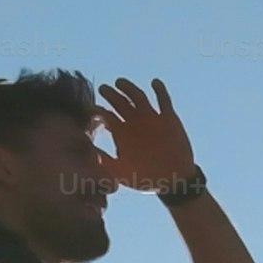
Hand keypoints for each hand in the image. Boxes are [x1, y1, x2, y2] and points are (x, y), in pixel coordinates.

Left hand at [93, 77, 196, 191]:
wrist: (173, 180)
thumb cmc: (145, 177)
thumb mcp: (121, 173)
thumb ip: (106, 162)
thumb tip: (89, 153)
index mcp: (122, 133)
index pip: (107, 116)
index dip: (99, 111)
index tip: (91, 108)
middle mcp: (134, 123)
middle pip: (120, 103)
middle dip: (111, 95)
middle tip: (102, 89)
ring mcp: (151, 119)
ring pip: (138, 97)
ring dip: (130, 89)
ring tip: (120, 82)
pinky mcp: (168, 119)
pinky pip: (164, 101)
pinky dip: (160, 91)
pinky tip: (154, 83)